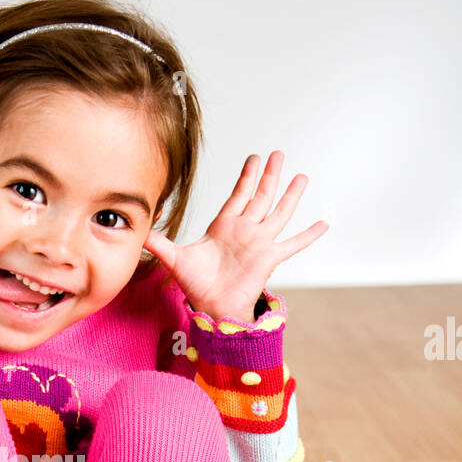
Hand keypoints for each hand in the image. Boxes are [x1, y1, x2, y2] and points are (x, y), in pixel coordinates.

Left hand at [144, 151, 328, 321]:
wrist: (212, 307)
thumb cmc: (196, 286)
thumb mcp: (174, 257)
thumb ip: (158, 240)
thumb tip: (138, 226)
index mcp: (224, 227)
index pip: (238, 195)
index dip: (246, 177)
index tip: (254, 159)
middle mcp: (244, 231)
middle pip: (260, 196)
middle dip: (269, 175)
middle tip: (278, 154)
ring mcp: (259, 243)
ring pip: (278, 212)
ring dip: (290, 195)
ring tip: (302, 177)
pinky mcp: (269, 257)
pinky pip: (293, 244)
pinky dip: (309, 234)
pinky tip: (323, 224)